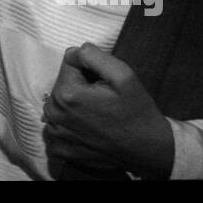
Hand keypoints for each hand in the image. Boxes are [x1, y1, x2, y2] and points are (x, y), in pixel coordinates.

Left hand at [41, 43, 173, 179]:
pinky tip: (87, 129)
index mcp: (67, 94)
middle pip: (61, 85)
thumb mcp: (123, 75)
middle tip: (102, 100)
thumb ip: (93, 55)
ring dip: (72, 106)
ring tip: (96, 115)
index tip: (103, 84)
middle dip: (78, 87)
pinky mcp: (60, 150)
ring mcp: (56, 135)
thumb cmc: (136, 111)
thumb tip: (73, 52)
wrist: (147, 149)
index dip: (88, 70)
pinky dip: (67, 125)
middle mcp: (55, 115)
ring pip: (57, 105)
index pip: (68, 64)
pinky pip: (56, 128)